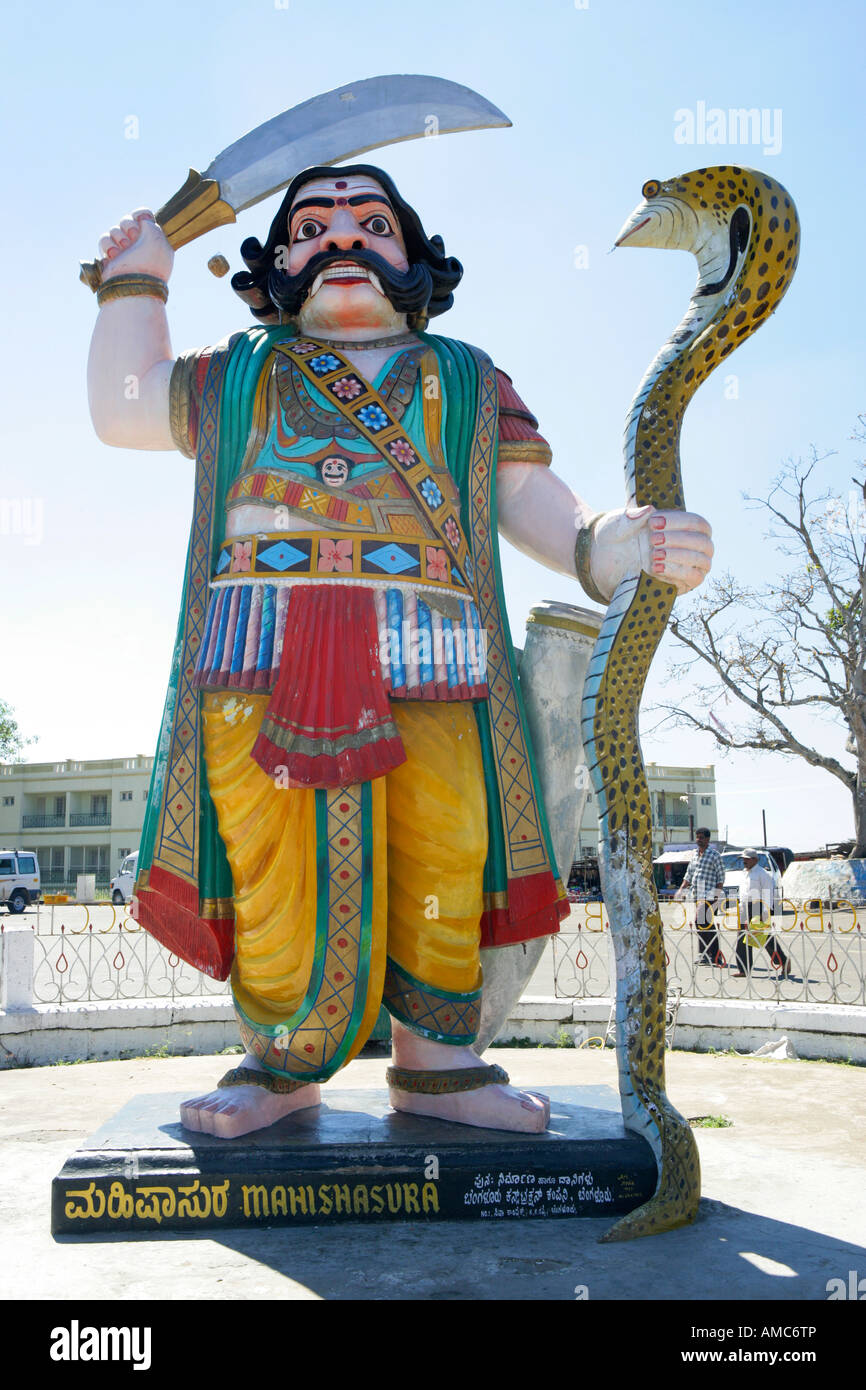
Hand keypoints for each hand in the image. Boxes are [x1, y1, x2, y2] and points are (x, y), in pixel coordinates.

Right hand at [97, 209, 173, 283]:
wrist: (131, 285)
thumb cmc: (148, 263)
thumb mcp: (156, 237)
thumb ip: (149, 222)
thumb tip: (140, 220)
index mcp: (154, 239)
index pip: (144, 215)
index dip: (140, 215)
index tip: (142, 221)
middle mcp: (140, 244)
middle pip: (127, 220)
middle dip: (128, 227)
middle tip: (133, 240)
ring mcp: (125, 251)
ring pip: (114, 230)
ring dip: (118, 238)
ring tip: (123, 252)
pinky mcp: (111, 257)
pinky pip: (104, 240)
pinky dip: (108, 246)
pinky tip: (114, 256)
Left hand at [591, 505, 712, 599]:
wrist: (600, 562)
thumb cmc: (614, 538)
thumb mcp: (618, 524)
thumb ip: (631, 517)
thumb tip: (648, 509)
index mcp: (680, 526)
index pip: (697, 523)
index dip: (679, 521)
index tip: (653, 522)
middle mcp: (688, 546)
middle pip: (704, 542)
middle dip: (680, 539)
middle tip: (653, 539)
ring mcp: (686, 566)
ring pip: (703, 562)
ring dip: (680, 556)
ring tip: (654, 555)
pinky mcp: (680, 585)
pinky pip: (692, 579)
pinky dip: (676, 572)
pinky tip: (656, 568)